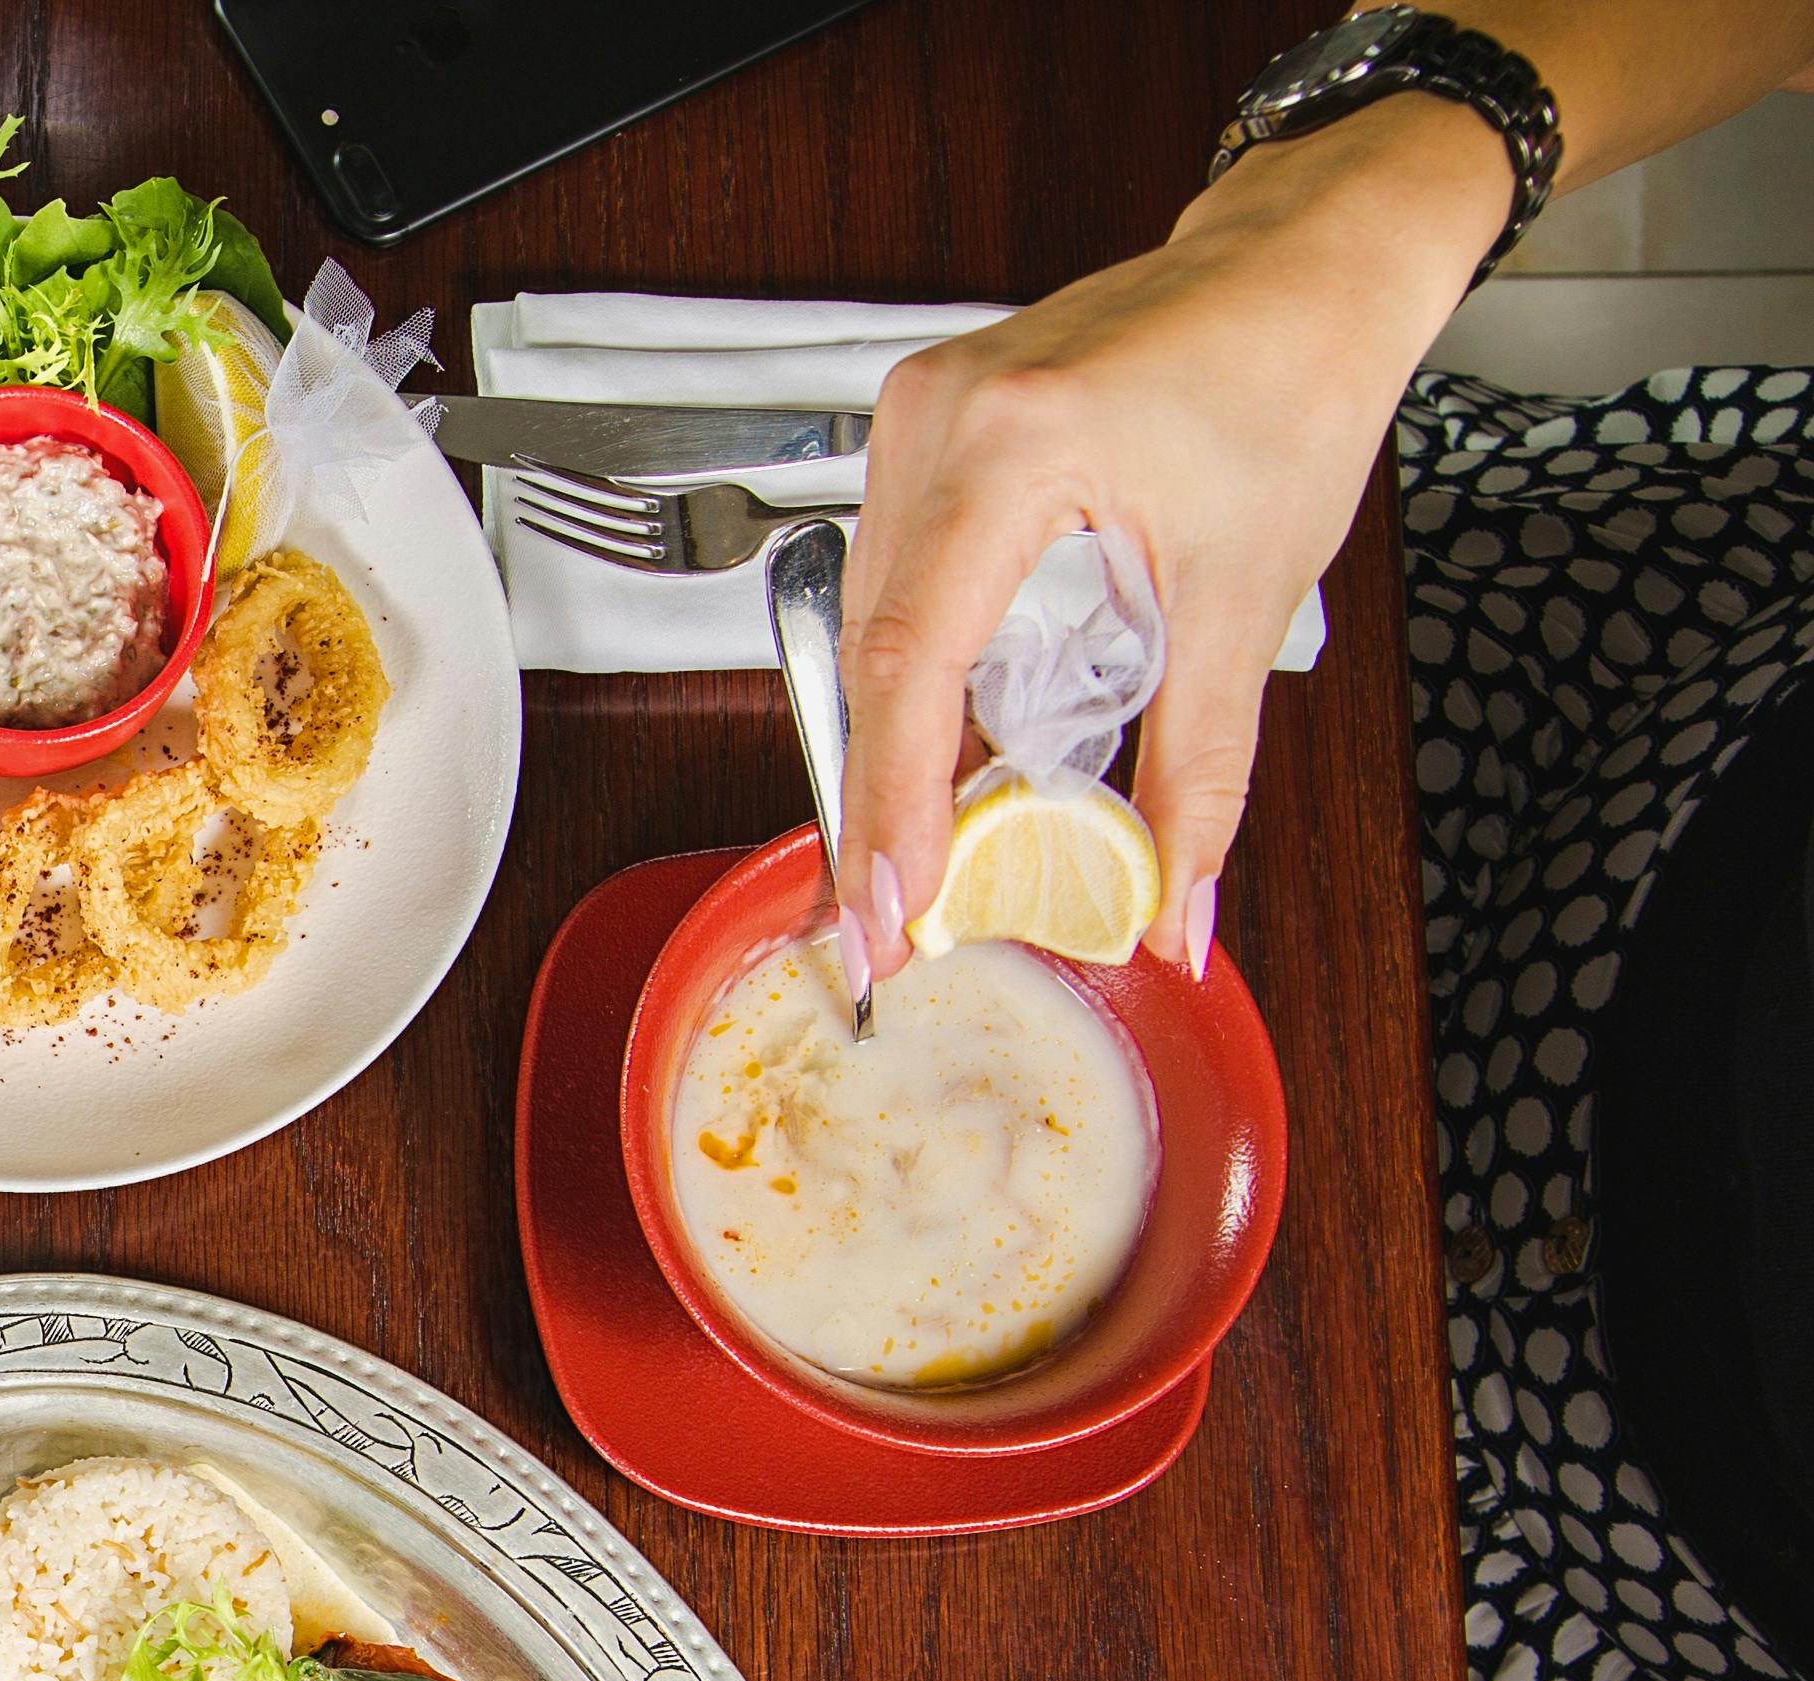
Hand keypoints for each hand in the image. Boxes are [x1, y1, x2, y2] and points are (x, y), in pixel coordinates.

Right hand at [838, 96, 1512, 981]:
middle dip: (880, 798)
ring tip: (917, 853)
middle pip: (871, 649)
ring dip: (891, 741)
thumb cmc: (1292, 374)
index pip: (913, 658)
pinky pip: (895, 573)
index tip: (898, 903)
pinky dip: (913, 670)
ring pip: (868, 618)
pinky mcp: (929, 424)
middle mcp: (942, 418)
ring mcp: (922, 413)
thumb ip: (1202, 764)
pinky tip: (944, 746)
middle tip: (892, 919)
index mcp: (1017, 444)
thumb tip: (1178, 896)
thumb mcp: (1251, 591)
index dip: (895, 799)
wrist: (1308, 265)